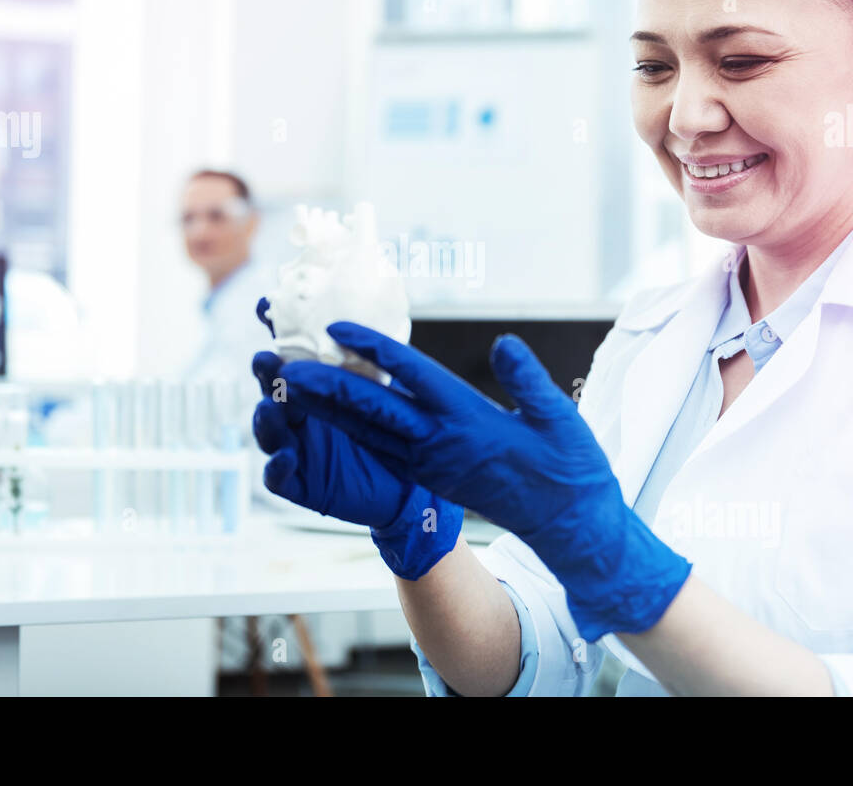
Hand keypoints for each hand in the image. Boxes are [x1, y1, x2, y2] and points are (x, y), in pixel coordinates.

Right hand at [250, 299, 461, 579]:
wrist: (413, 487)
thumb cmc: (400, 433)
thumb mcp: (392, 391)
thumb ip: (375, 361)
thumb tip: (369, 318)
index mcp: (319, 383)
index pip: (291, 350)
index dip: (274, 328)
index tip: (266, 304)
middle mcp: (299, 411)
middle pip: (272, 386)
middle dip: (266, 371)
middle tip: (265, 358)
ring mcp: (296, 446)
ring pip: (269, 429)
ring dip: (265, 417)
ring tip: (270, 407)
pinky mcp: (300, 482)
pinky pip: (278, 476)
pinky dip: (277, 467)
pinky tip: (286, 457)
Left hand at [276, 322, 692, 640]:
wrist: (568, 525)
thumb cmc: (570, 468)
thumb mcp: (559, 419)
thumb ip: (528, 381)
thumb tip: (503, 342)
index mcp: (467, 423)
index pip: (410, 378)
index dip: (372, 349)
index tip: (336, 327)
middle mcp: (439, 445)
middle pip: (371, 408)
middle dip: (324, 385)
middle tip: (281, 364)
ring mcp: (431, 463)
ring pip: (367, 431)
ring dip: (326, 408)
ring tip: (289, 384)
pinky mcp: (432, 474)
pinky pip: (382, 446)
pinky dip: (352, 425)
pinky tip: (332, 410)